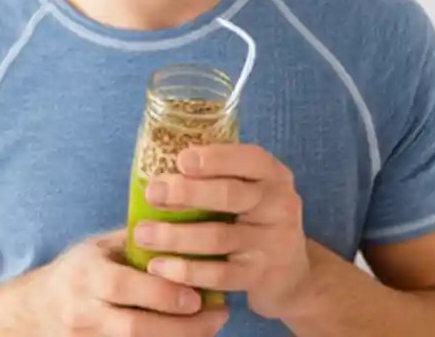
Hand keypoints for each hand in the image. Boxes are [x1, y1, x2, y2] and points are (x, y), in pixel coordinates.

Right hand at [19, 228, 229, 335]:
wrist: (36, 311)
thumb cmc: (76, 271)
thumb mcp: (98, 248)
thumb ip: (136, 241)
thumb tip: (185, 224)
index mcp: (84, 274)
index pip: (123, 287)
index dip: (162, 294)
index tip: (197, 295)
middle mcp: (83, 310)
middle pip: (134, 327)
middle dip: (181, 325)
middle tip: (218, 315)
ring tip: (212, 326)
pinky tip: (190, 334)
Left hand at [131, 145, 309, 320]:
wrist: (292, 273)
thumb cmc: (253, 220)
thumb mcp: (249, 191)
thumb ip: (217, 177)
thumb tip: (157, 166)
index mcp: (273, 176)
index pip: (249, 159)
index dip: (215, 158)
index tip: (180, 160)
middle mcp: (279, 205)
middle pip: (229, 195)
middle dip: (186, 193)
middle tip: (152, 193)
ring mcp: (273, 243)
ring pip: (218, 237)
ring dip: (175, 235)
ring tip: (142, 234)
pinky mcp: (261, 275)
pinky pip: (219, 274)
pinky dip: (186, 271)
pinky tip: (159, 267)